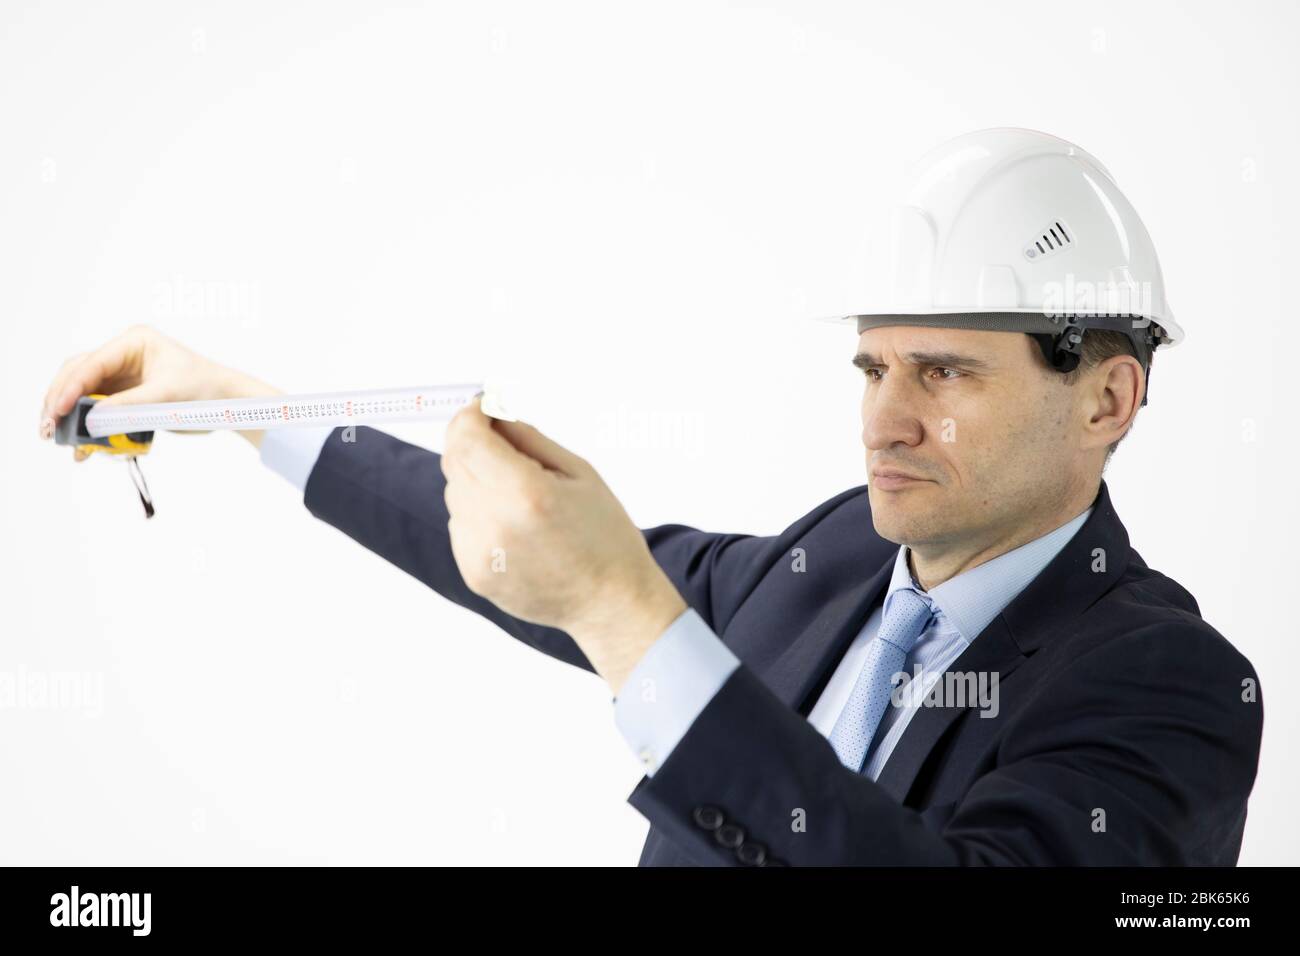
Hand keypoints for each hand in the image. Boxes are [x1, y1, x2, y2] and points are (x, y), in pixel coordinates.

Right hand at [40, 324, 279, 453]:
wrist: (229, 404)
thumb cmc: (206, 390)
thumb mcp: (166, 397)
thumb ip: (127, 407)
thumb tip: (90, 419)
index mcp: (133, 342)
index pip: (91, 363)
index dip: (70, 388)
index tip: (58, 411)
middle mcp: (123, 356)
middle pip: (78, 375)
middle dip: (60, 401)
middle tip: (49, 428)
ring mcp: (123, 376)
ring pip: (83, 394)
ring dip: (70, 417)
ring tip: (61, 440)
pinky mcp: (127, 396)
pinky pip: (98, 410)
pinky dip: (89, 427)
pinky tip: (83, 448)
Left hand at [442, 398, 686, 694]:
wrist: (610, 603)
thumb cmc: (604, 535)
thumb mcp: (578, 472)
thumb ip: (528, 437)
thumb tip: (493, 413)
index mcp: (526, 493)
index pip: (467, 438)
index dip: (470, 415)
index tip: (483, 407)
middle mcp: (494, 524)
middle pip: (455, 462)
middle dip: (473, 443)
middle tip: (501, 441)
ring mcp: (479, 554)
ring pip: (456, 494)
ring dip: (477, 480)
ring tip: (521, 497)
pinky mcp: (473, 574)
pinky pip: (461, 525)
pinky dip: (479, 514)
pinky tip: (515, 526)